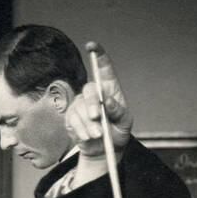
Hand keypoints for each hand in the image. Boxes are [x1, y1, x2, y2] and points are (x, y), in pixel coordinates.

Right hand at [65, 41, 132, 156]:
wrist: (104, 150)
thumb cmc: (117, 132)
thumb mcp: (125, 123)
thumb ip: (118, 111)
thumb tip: (107, 102)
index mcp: (110, 89)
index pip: (104, 68)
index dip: (98, 54)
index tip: (92, 46)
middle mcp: (94, 93)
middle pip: (90, 90)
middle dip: (93, 104)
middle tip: (97, 117)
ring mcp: (81, 105)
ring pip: (81, 108)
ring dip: (89, 123)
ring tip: (98, 135)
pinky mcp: (71, 117)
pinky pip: (73, 120)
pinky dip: (82, 130)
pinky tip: (88, 137)